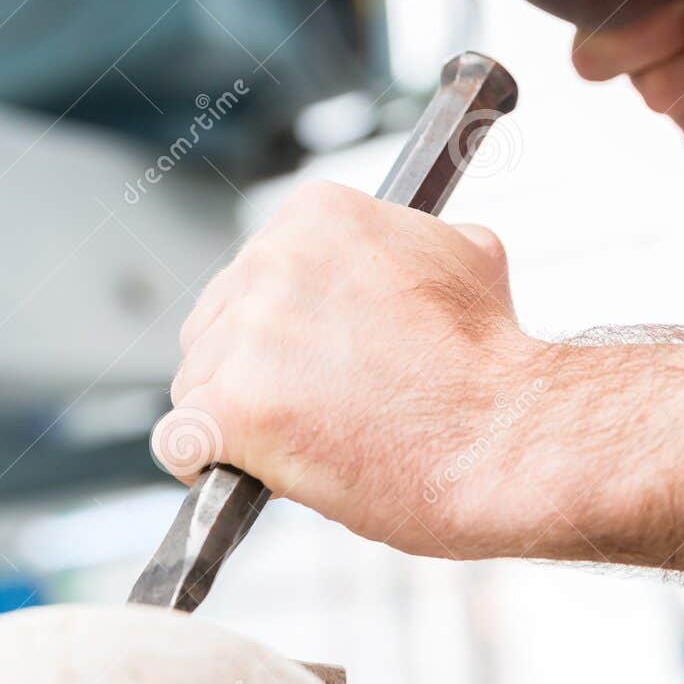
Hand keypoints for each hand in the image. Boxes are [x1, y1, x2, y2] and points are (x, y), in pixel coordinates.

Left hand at [153, 181, 544, 558]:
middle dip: (252, 370)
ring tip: (302, 443)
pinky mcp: (231, 408)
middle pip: (215, 324)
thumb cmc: (491, 367)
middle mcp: (271, 262)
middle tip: (311, 407)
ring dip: (233, 419)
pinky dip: (200, 461)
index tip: (312, 356)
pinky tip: (237, 468)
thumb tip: (410, 246)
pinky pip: (176, 440)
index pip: (256, 272)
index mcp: (318, 216)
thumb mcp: (467, 258)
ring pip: (194, 382)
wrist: (506, 440)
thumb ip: (410, 244)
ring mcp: (247, 336)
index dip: (281, 326)